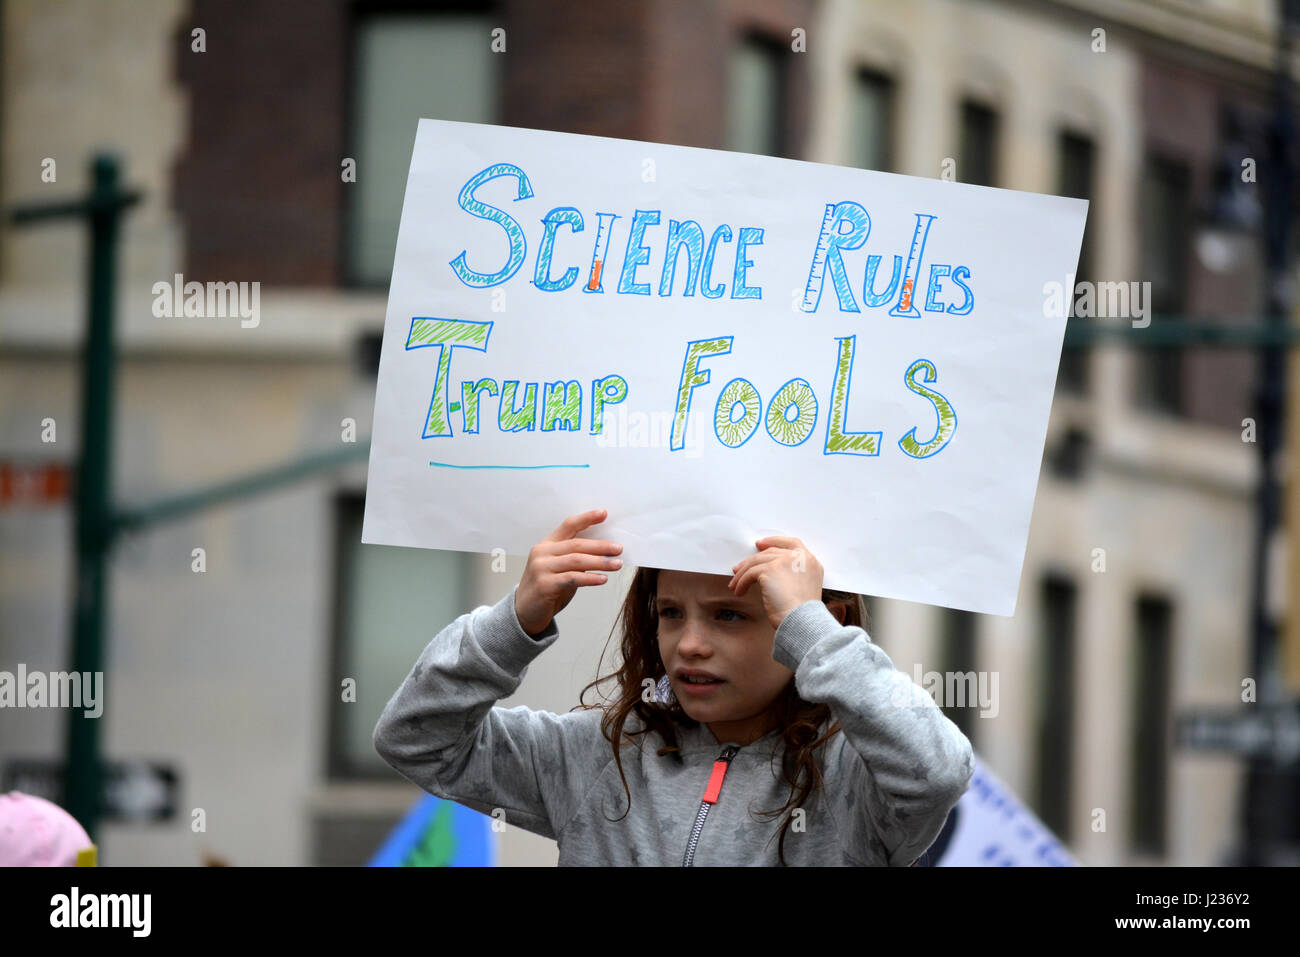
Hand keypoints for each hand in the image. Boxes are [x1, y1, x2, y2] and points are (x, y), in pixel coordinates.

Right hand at [514, 509, 621, 636]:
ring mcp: (541, 568)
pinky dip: (590, 578)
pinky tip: (603, 579)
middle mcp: (542, 553)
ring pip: (576, 561)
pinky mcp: (544, 585)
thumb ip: (575, 558)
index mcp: (546, 544)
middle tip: (618, 549)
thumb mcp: (559, 568)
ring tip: (617, 564)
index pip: (568, 526)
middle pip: (576, 545)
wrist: (525, 612)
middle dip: (600, 546)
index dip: (586, 518)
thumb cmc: (547, 588)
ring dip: (600, 562)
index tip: (603, 513)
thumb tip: (604, 552)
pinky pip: (572, 578)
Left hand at [728, 536, 823, 630]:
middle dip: (752, 560)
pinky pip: (750, 573)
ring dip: (742, 574)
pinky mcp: (770, 570)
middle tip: (739, 568)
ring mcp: (784, 561)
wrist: (802, 621)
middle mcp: (799, 557)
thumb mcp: (803, 588)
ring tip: (735, 585)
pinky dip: (741, 582)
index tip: (760, 544)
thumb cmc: (803, 613)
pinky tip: (739, 591)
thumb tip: (766, 572)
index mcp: (810, 561)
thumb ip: (792, 575)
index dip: (774, 541)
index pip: (792, 543)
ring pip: (757, 562)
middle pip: (770, 552)